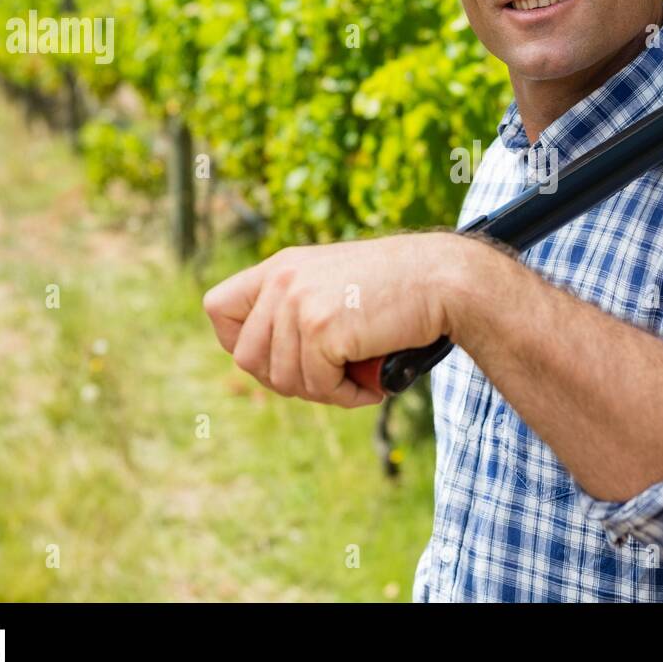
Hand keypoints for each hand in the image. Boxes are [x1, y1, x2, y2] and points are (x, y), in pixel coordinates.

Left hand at [202, 233, 458, 406]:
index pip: (218, 309)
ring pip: (284, 380)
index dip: (238, 342)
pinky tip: (370, 382)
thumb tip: (271, 368)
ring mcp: (298, 303)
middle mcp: (282, 280)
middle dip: (288, 380)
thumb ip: (301, 311)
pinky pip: (317, 386)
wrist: (444, 279)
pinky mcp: (321, 328)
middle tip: (331, 378)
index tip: (276, 355)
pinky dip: (345, 395)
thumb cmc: (402, 290)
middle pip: (247, 358)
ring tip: (359, 378)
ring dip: (324, 391)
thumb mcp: (337, 287)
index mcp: (281, 266)